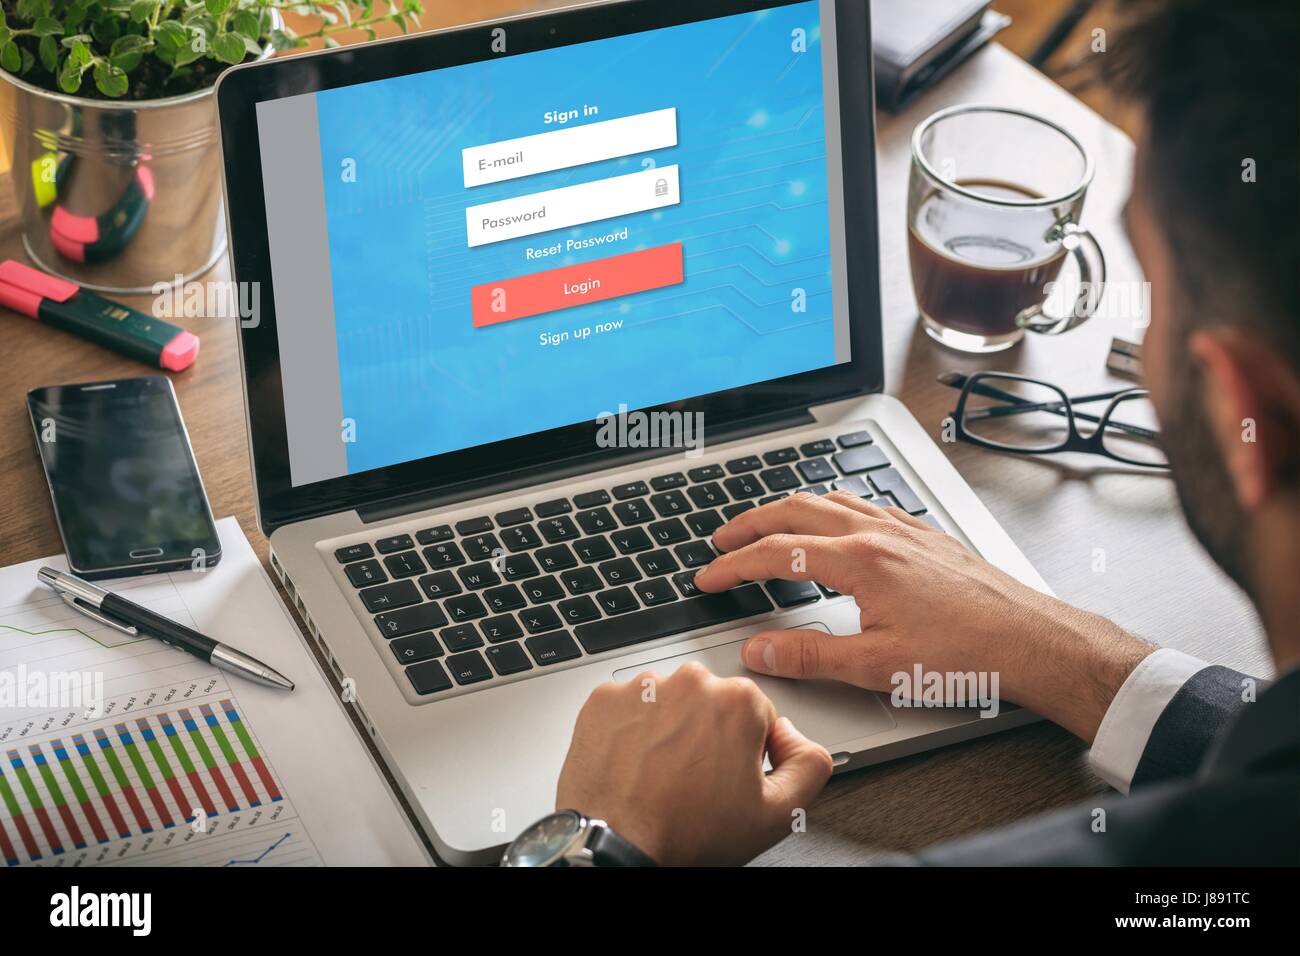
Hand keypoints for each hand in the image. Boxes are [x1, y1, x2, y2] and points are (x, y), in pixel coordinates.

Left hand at [556, 662, 832, 865]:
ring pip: (669, 702)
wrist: (616, 845)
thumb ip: (809, 765)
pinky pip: (629, 706)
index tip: (729, 776)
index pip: (757, 715)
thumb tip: (797, 738)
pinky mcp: (604, 699)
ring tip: (661, 774)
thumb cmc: (686, 832)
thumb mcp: (776, 814)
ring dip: (670, 729)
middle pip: (712, 703)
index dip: (747, 751)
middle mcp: (691, 682)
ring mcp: (643, 687)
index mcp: (738, 701)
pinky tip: (635, 763)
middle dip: (709, 735)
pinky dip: (631, 729)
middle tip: (696, 780)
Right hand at [693, 492, 1153, 741]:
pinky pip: (864, 503)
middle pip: (795, 510)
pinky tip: (836, 520)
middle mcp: (878, 533)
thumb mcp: (876, 666)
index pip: (776, 555)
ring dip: (788, 509)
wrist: (1030, 639)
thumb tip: (758, 652)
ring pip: (830, 499)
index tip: (708, 578)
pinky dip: (831, 506)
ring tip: (766, 524)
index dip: (733, 566)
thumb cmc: (966, 653)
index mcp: (859, 561)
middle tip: (721, 540)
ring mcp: (903, 528)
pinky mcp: (924, 534)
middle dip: (750, 523)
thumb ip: (809, 656)